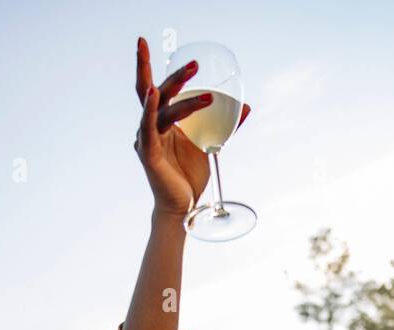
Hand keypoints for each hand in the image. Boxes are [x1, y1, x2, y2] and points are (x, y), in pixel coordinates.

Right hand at [133, 36, 251, 218]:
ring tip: (195, 77)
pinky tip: (154, 95)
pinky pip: (149, 127)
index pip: (161, 90)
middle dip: (175, 75)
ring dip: (179, 91)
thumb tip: (246, 106)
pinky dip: (151, 110)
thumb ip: (224, 125)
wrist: (182, 207)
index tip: (186, 58)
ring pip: (162, 107)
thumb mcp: (210, 144)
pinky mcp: (148, 153)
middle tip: (195, 63)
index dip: (168, 71)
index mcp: (162, 122)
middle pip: (157, 91)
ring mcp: (146, 138)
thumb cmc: (190, 175)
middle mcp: (150, 126)